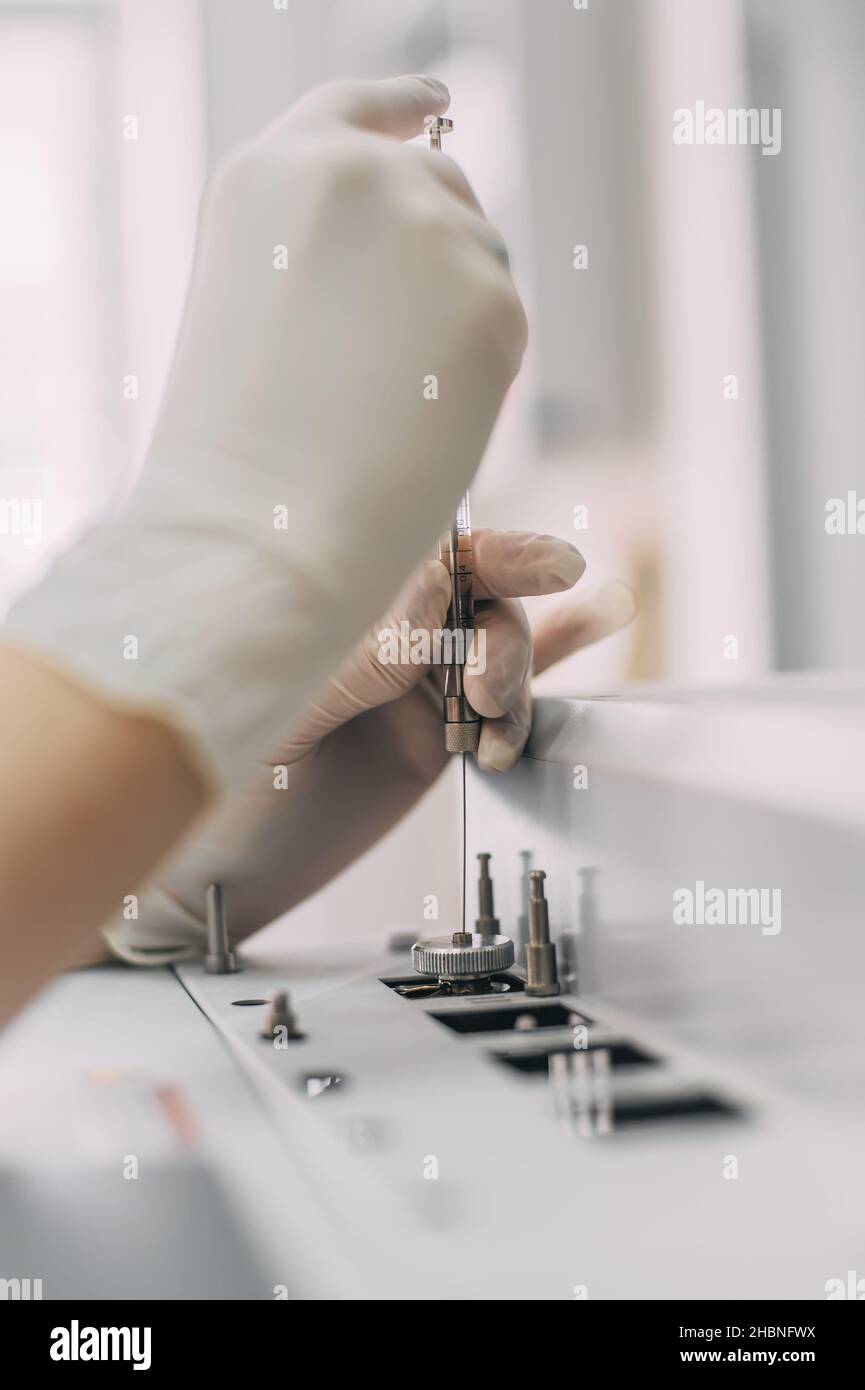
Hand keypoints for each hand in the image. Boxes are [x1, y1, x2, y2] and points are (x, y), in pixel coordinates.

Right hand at [3, 75, 525, 791]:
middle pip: (441, 185)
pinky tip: (419, 418)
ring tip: (381, 403)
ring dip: (456, 315)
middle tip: (403, 347)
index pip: (357, 105)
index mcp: (269, 171)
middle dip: (438, 248)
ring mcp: (429, 227)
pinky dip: (478, 370)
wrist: (256, 536)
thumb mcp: (257, 306)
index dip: (402, 103)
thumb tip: (424, 246)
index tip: (437, 103)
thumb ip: (328, 252)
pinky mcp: (491, 299)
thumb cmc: (237, 454)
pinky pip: (504, 321)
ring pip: (482, 257)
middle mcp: (354, 172)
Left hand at [104, 534, 635, 962]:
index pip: (434, 557)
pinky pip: (500, 695)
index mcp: (339, 600)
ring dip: (516, 690)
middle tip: (483, 696)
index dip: (503, 554)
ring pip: (501, 657)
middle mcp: (383, 633)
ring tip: (488, 739)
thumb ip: (366, 646)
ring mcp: (412, 685)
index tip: (556, 567)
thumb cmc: (220, 760)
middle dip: (501, 647)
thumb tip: (437, 590)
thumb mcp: (289, 691)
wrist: (212, 858)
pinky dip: (554, 660)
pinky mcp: (431, 737)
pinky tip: (602, 616)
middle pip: (480, 608)